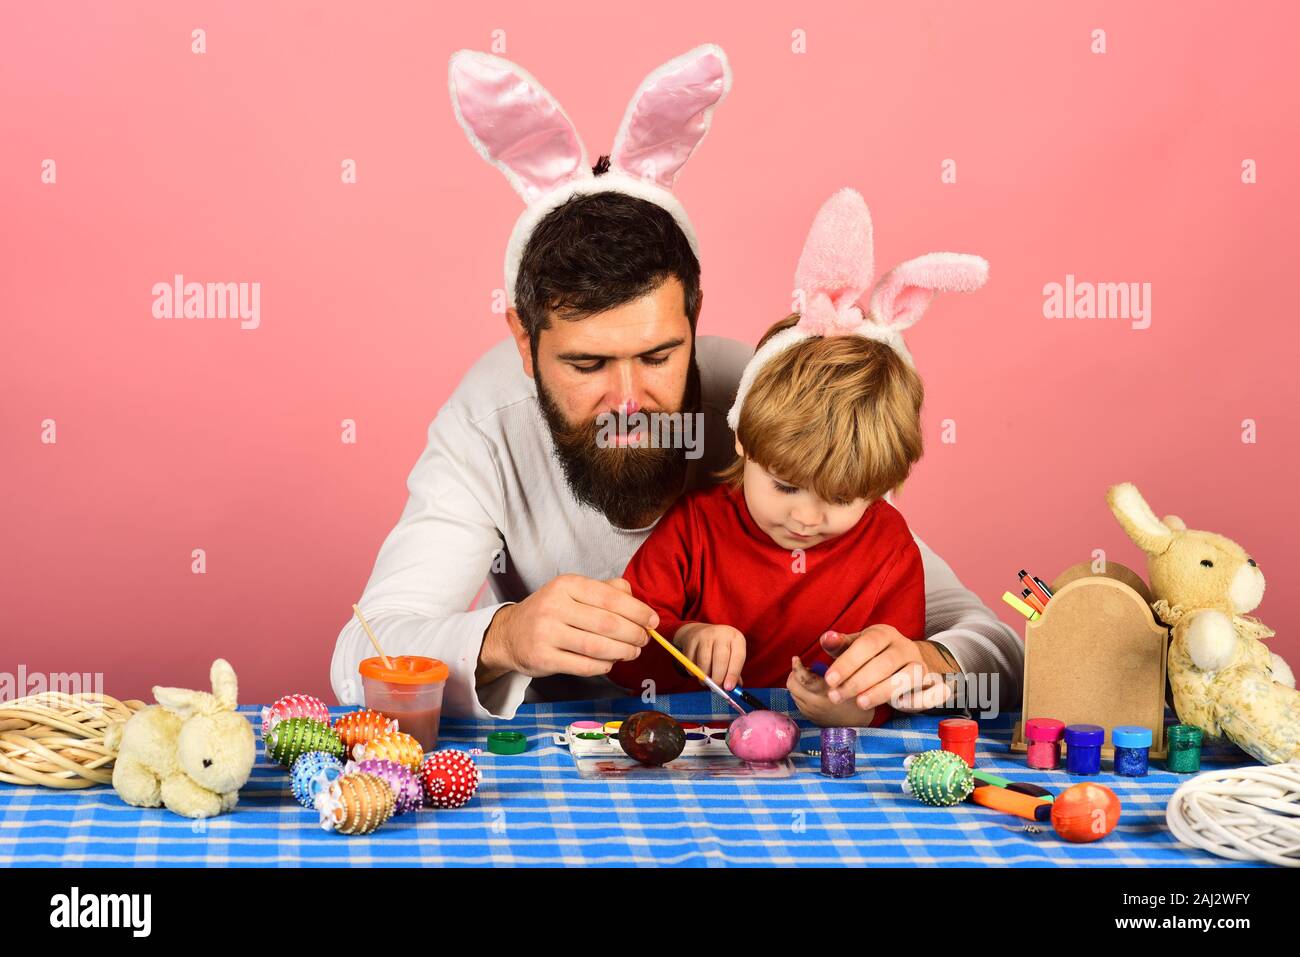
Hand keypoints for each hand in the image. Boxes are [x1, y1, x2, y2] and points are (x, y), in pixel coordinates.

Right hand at [477, 575, 655, 680]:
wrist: (509, 633)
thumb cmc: (550, 611)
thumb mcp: (573, 591)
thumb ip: (606, 590)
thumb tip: (637, 602)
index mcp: (566, 585)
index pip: (610, 597)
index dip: (637, 611)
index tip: (652, 621)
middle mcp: (554, 607)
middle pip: (607, 624)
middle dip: (633, 634)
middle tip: (644, 639)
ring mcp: (546, 634)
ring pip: (597, 647)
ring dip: (622, 652)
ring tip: (632, 652)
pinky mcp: (543, 658)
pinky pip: (583, 665)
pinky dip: (603, 666)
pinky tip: (610, 662)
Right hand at [673, 622, 745, 690]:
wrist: (701, 631)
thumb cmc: (721, 649)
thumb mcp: (732, 655)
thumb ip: (733, 672)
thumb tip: (732, 690)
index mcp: (736, 638)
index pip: (738, 657)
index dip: (733, 674)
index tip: (728, 688)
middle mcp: (721, 634)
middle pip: (720, 659)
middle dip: (718, 678)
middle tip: (716, 688)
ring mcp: (705, 635)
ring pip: (704, 662)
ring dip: (704, 677)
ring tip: (706, 680)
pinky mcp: (691, 640)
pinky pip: (691, 662)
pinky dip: (693, 671)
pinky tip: (698, 671)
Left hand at [786, 657, 875, 726]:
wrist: (866, 719)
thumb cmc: (865, 685)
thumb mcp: (858, 665)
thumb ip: (842, 649)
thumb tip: (826, 636)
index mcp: (829, 690)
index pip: (804, 679)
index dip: (797, 667)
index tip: (796, 658)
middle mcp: (818, 704)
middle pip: (793, 685)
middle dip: (796, 674)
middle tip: (806, 667)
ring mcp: (813, 713)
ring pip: (793, 693)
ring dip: (799, 683)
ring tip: (812, 677)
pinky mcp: (812, 719)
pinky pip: (798, 702)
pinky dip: (802, 693)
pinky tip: (814, 689)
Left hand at [821, 625, 951, 711]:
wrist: (904, 662)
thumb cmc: (871, 655)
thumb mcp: (854, 646)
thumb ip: (839, 645)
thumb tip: (826, 638)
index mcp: (884, 634)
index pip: (867, 645)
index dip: (848, 662)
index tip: (829, 680)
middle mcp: (905, 647)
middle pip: (884, 663)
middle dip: (857, 682)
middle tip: (836, 697)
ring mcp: (921, 665)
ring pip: (907, 677)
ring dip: (882, 691)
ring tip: (860, 703)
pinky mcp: (931, 685)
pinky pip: (931, 693)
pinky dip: (918, 700)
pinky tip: (898, 706)